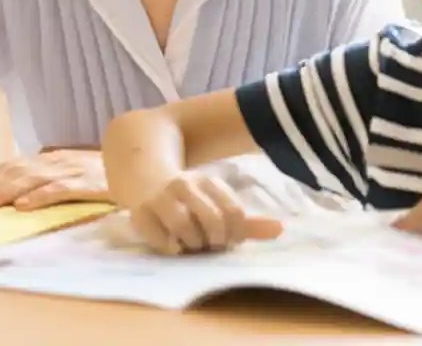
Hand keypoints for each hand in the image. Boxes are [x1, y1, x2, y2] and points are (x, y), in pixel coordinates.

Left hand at [0, 149, 110, 210]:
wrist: (138, 162)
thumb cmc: (102, 172)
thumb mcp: (71, 170)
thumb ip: (47, 176)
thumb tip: (19, 191)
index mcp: (49, 159)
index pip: (11, 166)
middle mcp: (55, 161)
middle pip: (15, 172)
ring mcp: (70, 171)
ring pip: (31, 179)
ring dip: (5, 192)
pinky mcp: (87, 183)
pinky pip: (60, 189)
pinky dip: (40, 196)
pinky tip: (24, 206)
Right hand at [130, 172, 283, 254]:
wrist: (143, 174)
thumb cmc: (187, 199)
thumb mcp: (216, 204)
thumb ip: (246, 222)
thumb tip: (281, 230)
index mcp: (209, 182)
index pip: (234, 212)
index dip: (235, 234)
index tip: (228, 240)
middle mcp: (185, 185)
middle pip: (212, 219)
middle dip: (215, 239)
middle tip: (210, 245)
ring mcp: (161, 197)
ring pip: (184, 225)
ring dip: (192, 244)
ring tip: (191, 245)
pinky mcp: (141, 211)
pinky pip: (159, 237)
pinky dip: (169, 247)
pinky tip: (173, 246)